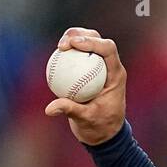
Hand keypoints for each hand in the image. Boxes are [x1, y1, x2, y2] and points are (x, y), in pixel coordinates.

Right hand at [44, 28, 125, 145]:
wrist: (104, 131)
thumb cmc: (100, 126)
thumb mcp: (86, 119)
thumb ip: (70, 110)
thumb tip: (49, 109)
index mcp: (116, 75)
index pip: (109, 50)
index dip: (92, 42)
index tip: (73, 44)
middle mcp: (110, 67)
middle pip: (98, 39)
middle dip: (80, 35)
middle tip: (62, 45)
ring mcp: (100, 66)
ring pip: (88, 42)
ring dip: (72, 38)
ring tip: (59, 47)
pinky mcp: (90, 69)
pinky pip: (78, 55)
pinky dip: (68, 52)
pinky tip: (56, 54)